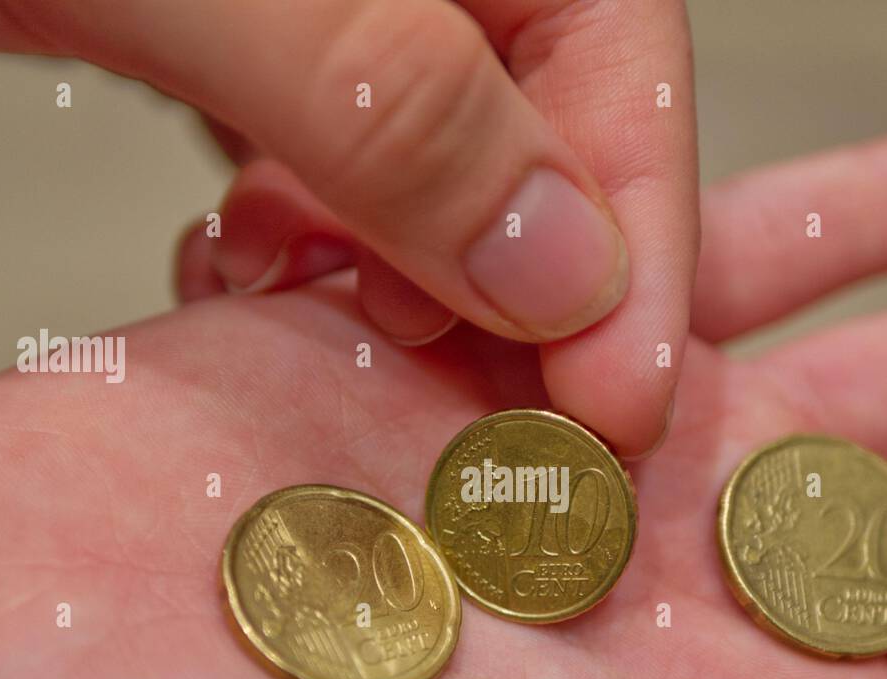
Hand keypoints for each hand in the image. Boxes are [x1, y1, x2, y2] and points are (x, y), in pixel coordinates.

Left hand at [0, 0, 696, 455]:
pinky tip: (272, 278)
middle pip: (545, 132)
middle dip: (539, 290)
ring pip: (445, 174)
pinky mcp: (251, 63)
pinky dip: (325, 254)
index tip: (620, 400)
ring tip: (377, 343)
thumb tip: (556, 262)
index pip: (613, 52)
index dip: (635, 236)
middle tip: (528, 429)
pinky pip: (340, 180)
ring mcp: (328, 11)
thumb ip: (381, 99)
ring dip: (427, 284)